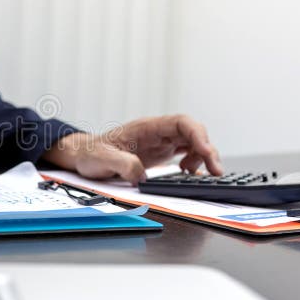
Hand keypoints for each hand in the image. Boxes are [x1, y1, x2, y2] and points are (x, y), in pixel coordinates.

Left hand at [42, 114, 221, 183]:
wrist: (84, 156)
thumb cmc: (92, 154)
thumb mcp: (102, 159)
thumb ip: (123, 165)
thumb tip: (142, 176)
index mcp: (147, 128)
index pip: (181, 123)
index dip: (199, 136)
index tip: (208, 154)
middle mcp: (158, 132)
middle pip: (193, 132)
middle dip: (208, 149)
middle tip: (215, 172)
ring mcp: (161, 142)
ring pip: (193, 142)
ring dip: (203, 157)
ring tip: (198, 175)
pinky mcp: (161, 153)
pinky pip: (187, 153)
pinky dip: (195, 163)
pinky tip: (189, 175)